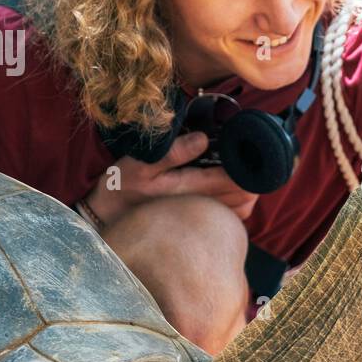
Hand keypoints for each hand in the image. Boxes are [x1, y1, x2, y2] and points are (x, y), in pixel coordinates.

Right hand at [84, 131, 258, 227]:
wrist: (109, 218)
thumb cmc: (123, 187)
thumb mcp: (142, 163)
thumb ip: (174, 152)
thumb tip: (203, 139)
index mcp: (190, 189)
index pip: (235, 180)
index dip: (249, 165)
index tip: (251, 148)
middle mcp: (200, 206)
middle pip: (244, 196)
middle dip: (252, 176)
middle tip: (251, 156)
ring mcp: (200, 217)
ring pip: (240, 209)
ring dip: (247, 190)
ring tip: (245, 170)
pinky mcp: (197, 222)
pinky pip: (229, 216)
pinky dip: (237, 203)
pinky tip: (232, 188)